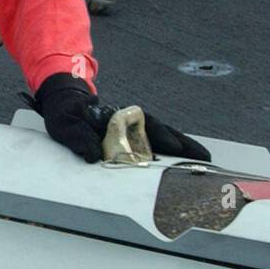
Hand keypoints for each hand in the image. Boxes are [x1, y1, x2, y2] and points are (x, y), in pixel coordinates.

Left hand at [31, 73, 211, 163]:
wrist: (63, 105)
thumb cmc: (66, 114)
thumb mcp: (65, 123)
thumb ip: (78, 136)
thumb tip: (92, 154)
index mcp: (115, 116)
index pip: (142, 125)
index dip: (158, 135)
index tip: (172, 146)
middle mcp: (130, 122)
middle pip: (161, 131)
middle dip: (183, 144)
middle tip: (204, 158)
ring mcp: (133, 130)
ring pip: (163, 137)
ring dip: (184, 149)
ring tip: (206, 162)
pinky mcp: (133, 139)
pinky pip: (156, 145)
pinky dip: (173, 153)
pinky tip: (185, 164)